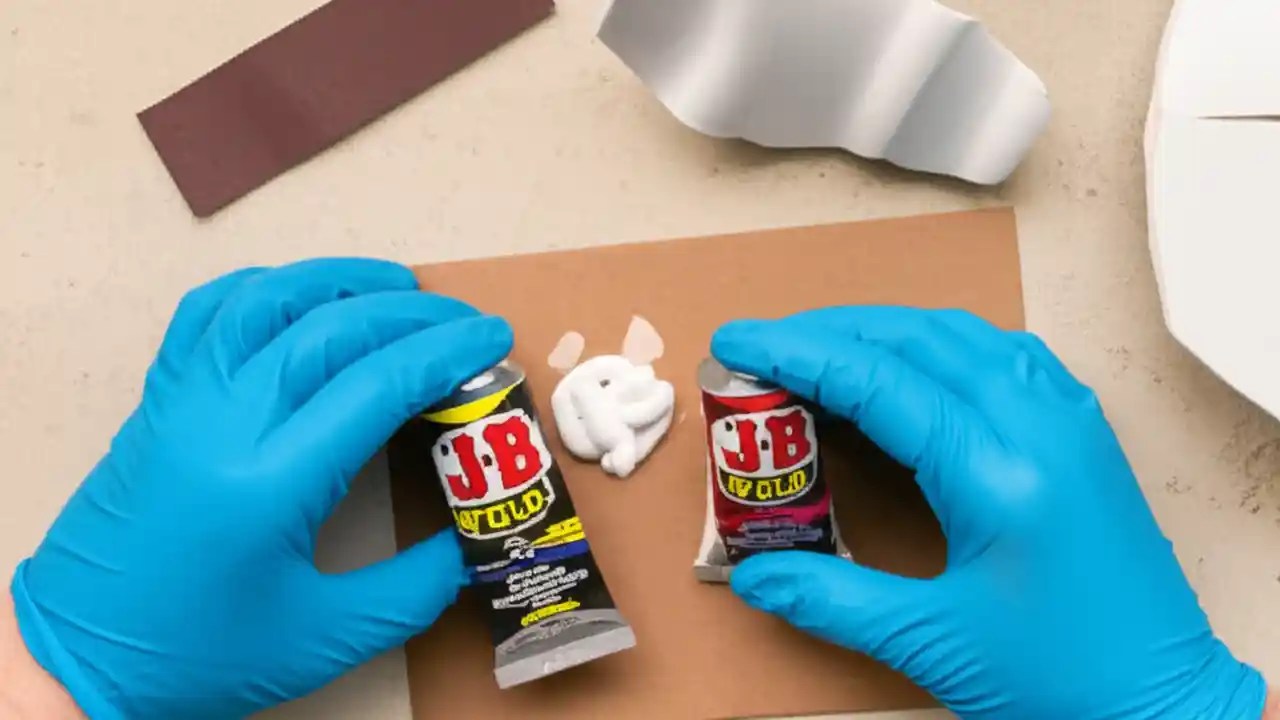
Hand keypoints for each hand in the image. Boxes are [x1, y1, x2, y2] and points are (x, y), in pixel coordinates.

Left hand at [10, 259, 512, 718]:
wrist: (82, 657)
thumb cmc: (200, 653)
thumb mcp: (324, 639)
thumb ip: (413, 591)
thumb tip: (474, 547)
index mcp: (270, 482)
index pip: (374, 383)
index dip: (445, 350)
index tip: (491, 338)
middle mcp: (223, 422)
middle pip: (330, 328)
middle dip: (411, 312)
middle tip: (463, 317)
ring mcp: (183, 401)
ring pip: (266, 300)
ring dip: (340, 280)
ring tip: (397, 285)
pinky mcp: (158, 399)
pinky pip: (207, 313)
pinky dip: (264, 287)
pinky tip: (303, 296)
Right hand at [712, 307, 1266, 719]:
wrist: (1162, 701)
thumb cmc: (1065, 678)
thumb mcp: (933, 642)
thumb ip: (832, 600)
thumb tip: (755, 576)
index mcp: (1001, 475)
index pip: (879, 380)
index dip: (798, 352)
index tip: (739, 340)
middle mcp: (1041, 428)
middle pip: (916, 337)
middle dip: (829, 330)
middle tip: (763, 346)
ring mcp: (1068, 422)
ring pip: (962, 334)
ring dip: (883, 330)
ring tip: (821, 350)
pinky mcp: (1081, 433)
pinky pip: (1002, 354)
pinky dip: (938, 344)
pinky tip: (910, 363)